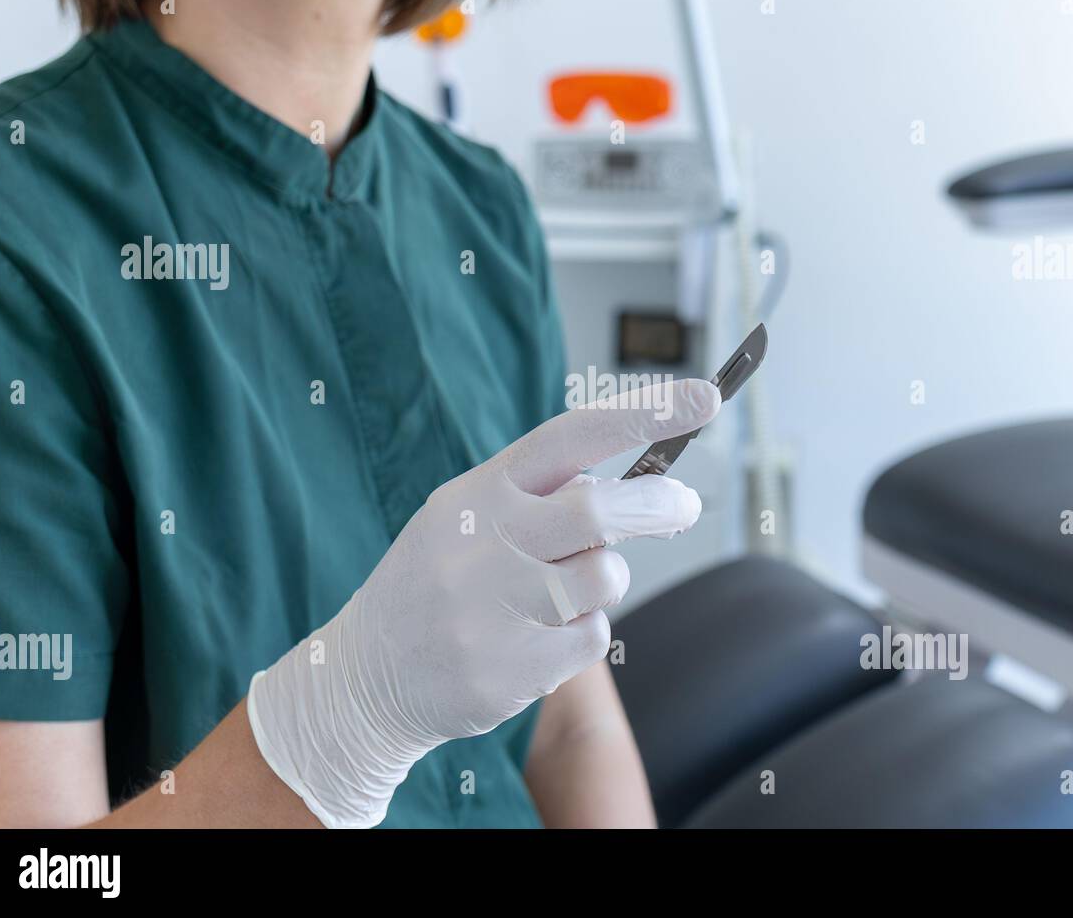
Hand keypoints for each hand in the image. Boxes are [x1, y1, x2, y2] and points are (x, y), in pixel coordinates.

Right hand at [247, 378, 720, 826]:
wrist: (366, 676)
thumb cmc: (441, 579)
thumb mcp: (466, 514)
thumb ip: (541, 495)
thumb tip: (635, 488)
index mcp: (479, 491)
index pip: (571, 436)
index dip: (643, 413)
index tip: (705, 396)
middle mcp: (482, 542)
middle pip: (599, 511)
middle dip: (659, 504)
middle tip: (686, 504)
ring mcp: (492, 608)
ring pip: (604, 578)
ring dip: (605, 580)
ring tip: (564, 591)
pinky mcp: (507, 669)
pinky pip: (592, 638)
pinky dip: (582, 633)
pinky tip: (534, 639)